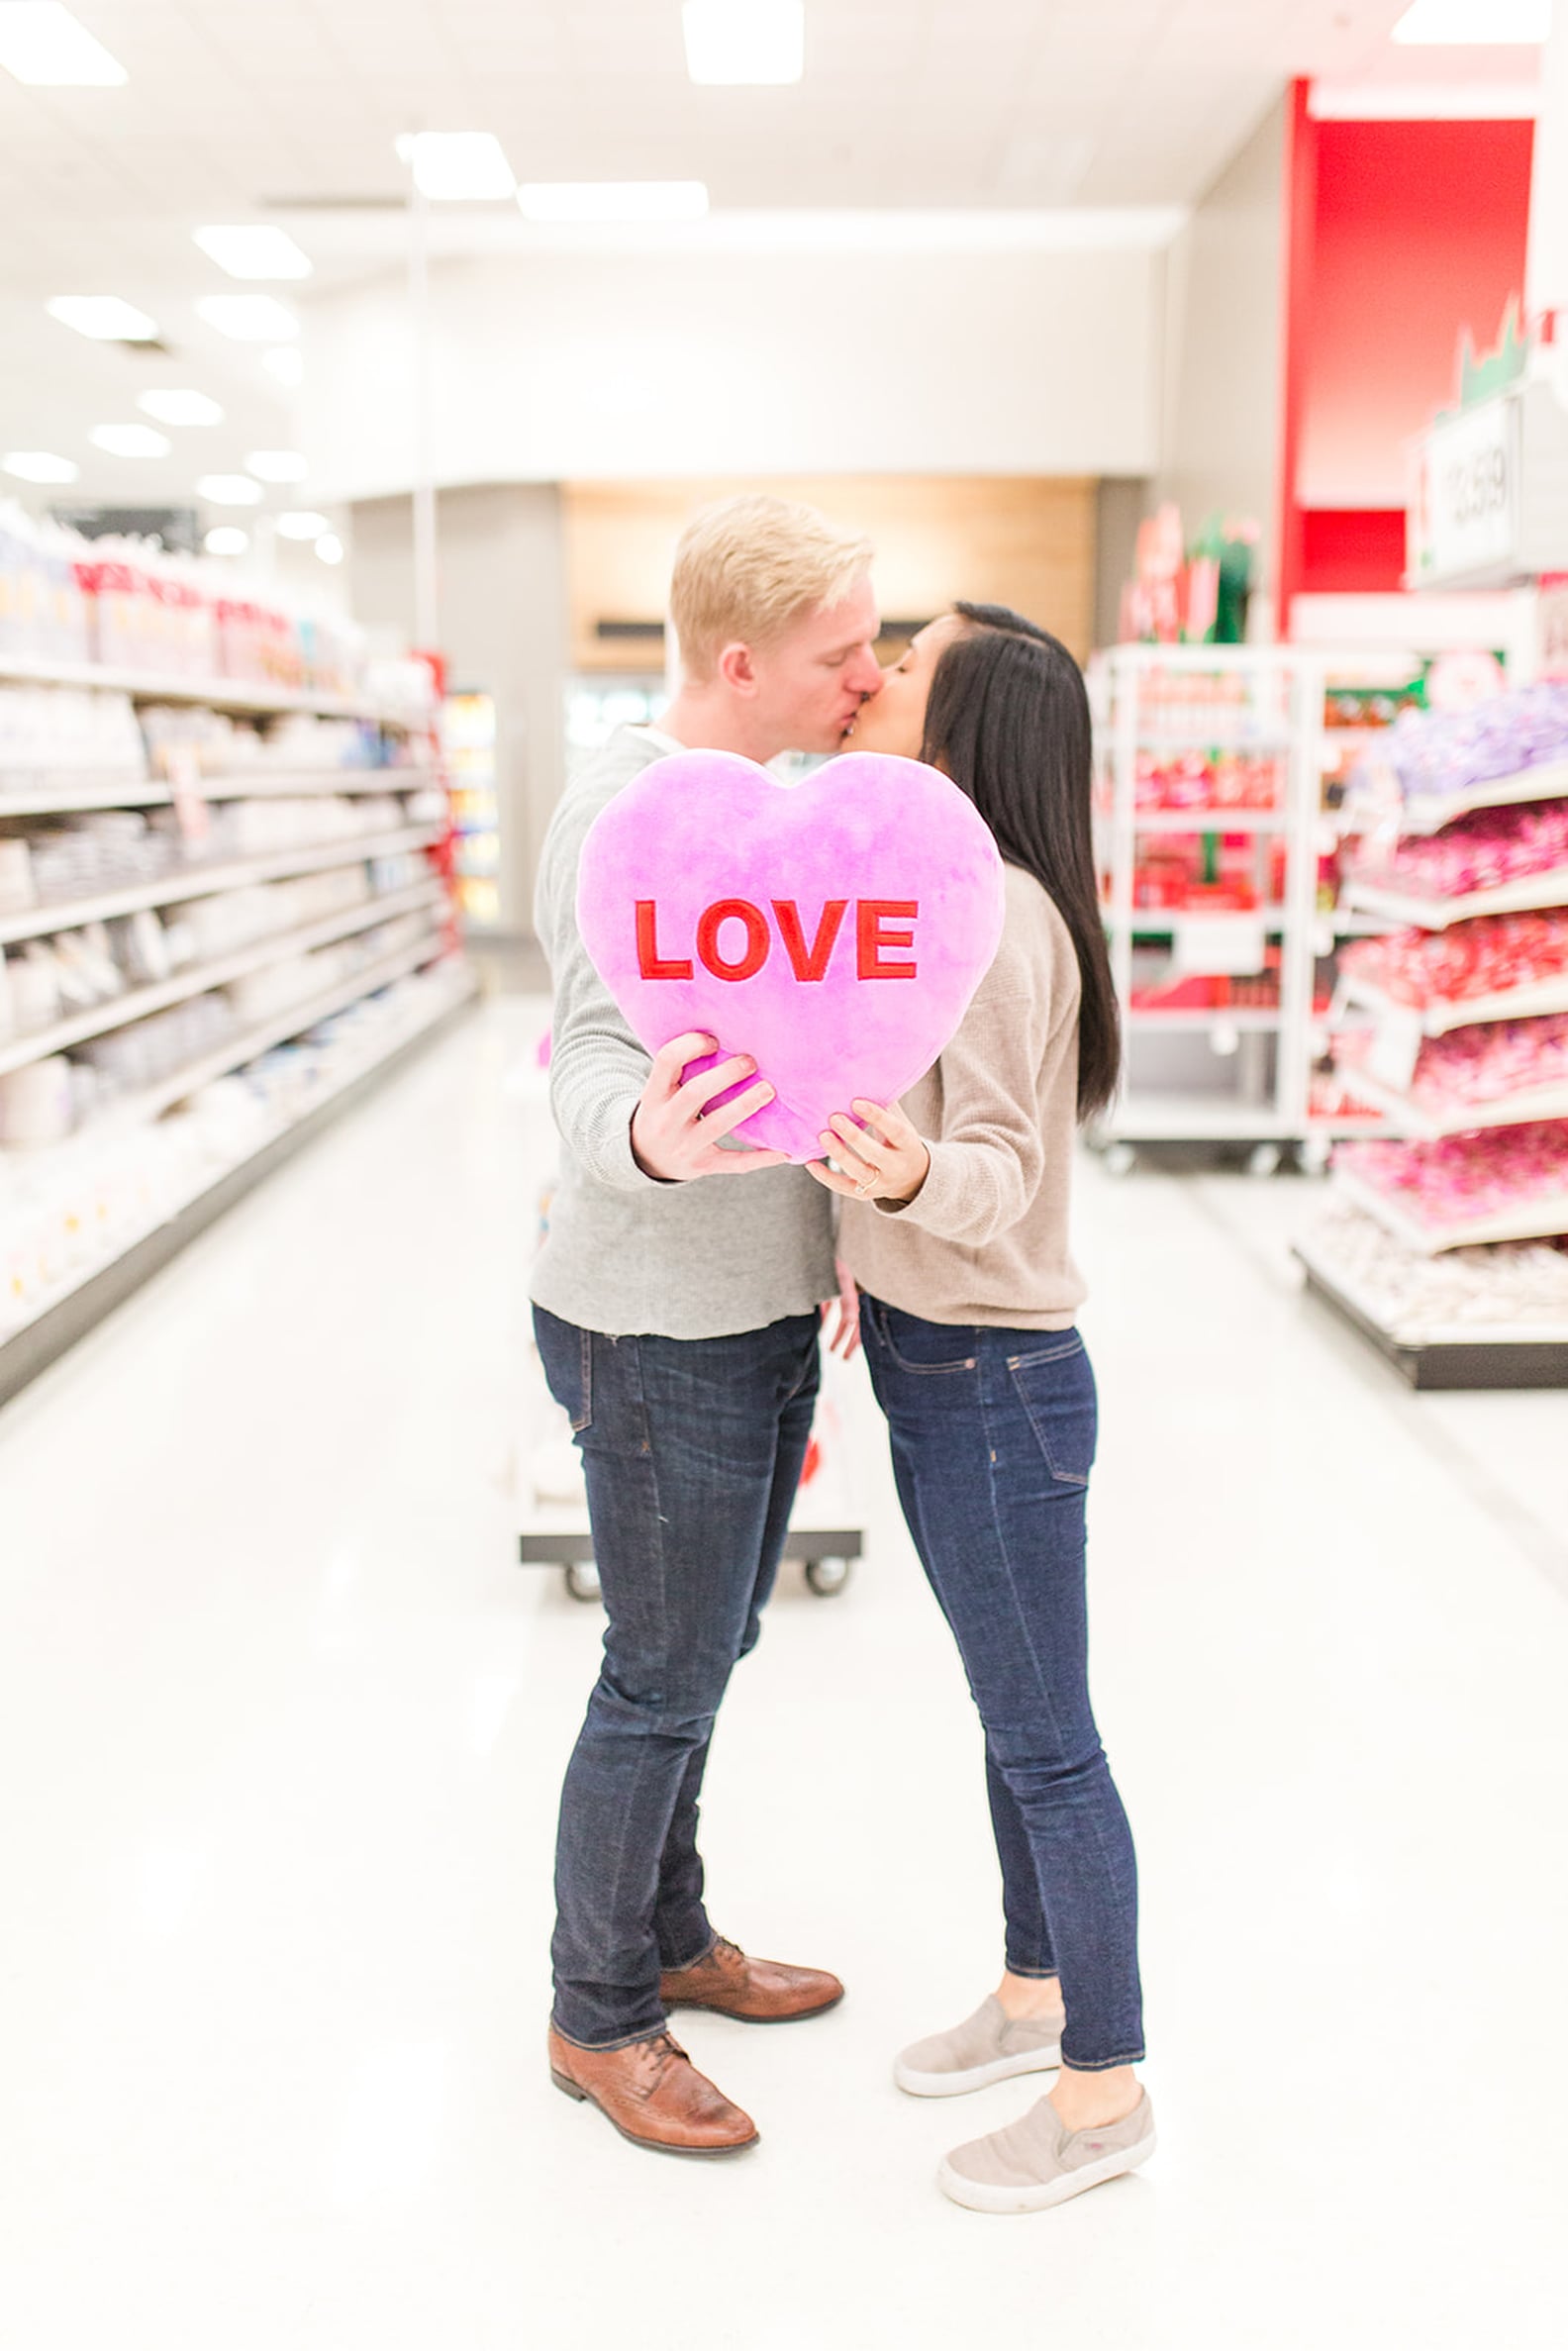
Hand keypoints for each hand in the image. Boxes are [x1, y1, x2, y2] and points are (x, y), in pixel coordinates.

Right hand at [630, 1032, 788, 1181]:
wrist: (647, 1158)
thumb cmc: (664, 1111)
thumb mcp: (661, 1090)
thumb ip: (682, 1068)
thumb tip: (724, 1033)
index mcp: (654, 1094)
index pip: (667, 1061)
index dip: (691, 1046)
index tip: (715, 1041)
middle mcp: (665, 1121)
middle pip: (695, 1093)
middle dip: (725, 1075)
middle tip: (751, 1062)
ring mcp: (683, 1146)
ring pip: (717, 1124)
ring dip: (745, 1105)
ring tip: (769, 1090)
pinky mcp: (702, 1166)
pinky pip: (734, 1163)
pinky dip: (760, 1158)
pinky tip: (783, 1151)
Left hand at [807, 1099, 929, 1205]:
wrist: (913, 1178)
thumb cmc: (900, 1140)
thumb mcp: (901, 1123)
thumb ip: (886, 1104)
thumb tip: (865, 1075)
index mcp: (909, 1145)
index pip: (894, 1130)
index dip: (876, 1117)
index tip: (856, 1102)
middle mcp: (896, 1167)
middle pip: (875, 1154)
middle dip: (854, 1137)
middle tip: (834, 1117)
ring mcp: (881, 1183)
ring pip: (859, 1172)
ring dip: (839, 1155)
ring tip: (822, 1136)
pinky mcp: (864, 1194)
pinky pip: (844, 1188)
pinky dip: (826, 1177)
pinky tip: (810, 1163)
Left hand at [821, 1257, 861, 1360]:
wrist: (829, 1226)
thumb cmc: (840, 1249)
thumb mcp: (843, 1274)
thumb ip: (847, 1298)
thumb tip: (852, 1320)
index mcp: (857, 1291)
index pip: (856, 1322)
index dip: (852, 1341)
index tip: (845, 1357)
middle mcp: (850, 1290)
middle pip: (849, 1322)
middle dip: (844, 1340)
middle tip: (840, 1358)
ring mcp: (839, 1285)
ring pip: (840, 1313)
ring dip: (835, 1330)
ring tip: (830, 1347)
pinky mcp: (830, 1278)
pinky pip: (830, 1300)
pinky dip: (827, 1312)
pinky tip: (823, 1324)